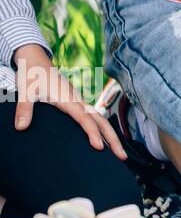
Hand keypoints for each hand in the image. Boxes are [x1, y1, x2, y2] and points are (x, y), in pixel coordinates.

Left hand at [12, 45, 126, 160]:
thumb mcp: (25, 91)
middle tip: (122, 157)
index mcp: (67, 99)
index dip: (92, 133)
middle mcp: (77, 101)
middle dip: (113, 138)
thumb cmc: (31, 75)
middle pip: (101, 121)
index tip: (99, 147)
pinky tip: (105, 139)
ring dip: (112, 135)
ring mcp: (78, 101)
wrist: (36, 61)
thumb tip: (21, 127)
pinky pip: (94, 117)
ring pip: (100, 119)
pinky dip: (104, 129)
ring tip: (119, 153)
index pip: (84, 118)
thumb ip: (24, 109)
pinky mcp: (76, 103)